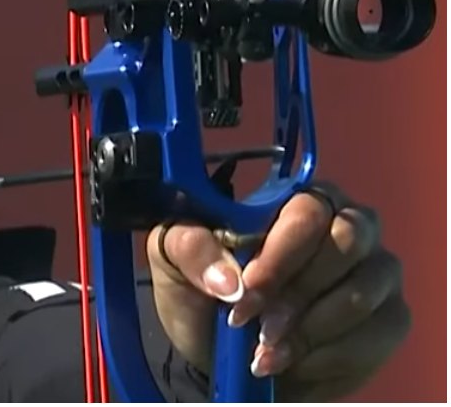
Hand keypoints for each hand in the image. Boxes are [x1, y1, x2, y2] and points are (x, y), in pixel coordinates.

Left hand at [147, 183, 410, 400]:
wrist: (223, 362)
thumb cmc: (204, 299)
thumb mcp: (173, 265)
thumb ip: (188, 248)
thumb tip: (227, 278)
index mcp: (294, 201)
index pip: (306, 209)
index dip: (279, 252)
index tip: (246, 288)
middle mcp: (346, 225)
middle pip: (345, 241)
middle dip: (295, 291)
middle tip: (257, 325)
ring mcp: (375, 270)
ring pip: (361, 291)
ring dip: (309, 327)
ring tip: (267, 349)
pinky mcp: (390, 316)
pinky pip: (378, 330)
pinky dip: (331, 353)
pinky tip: (296, 359)